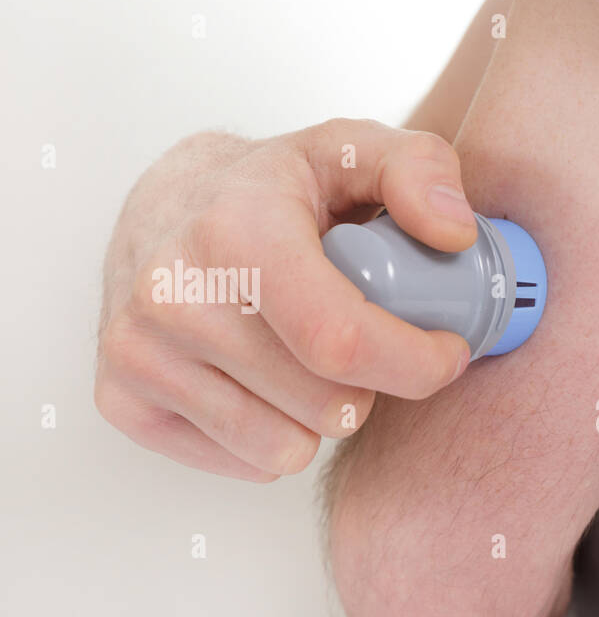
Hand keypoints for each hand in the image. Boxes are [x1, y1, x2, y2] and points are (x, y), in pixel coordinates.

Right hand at [95, 118, 476, 480]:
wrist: (163, 206)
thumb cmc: (273, 190)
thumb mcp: (351, 153)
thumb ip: (420, 170)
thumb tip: (455, 233)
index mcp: (235, 233)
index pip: (341, 343)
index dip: (416, 364)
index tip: (446, 352)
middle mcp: (173, 296)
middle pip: (329, 406)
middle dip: (370, 384)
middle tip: (359, 338)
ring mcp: (139, 353)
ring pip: (291, 448)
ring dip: (321, 413)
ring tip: (304, 354)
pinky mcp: (124, 401)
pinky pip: (250, 464)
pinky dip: (274, 433)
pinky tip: (263, 377)